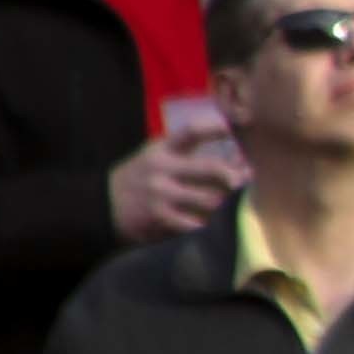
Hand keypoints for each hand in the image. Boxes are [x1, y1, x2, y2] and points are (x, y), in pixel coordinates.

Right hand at [104, 129, 231, 243]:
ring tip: (239, 205)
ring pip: (210, 198)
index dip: (218, 128)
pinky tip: (220, 225)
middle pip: (210, 168)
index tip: (240, 128)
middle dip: (234, 175)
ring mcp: (160, 193)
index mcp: (162, 149)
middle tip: (251, 181)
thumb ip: (191, 155)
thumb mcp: (159, 157)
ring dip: (228, 203)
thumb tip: (239, 158)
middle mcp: (162, 168)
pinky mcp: (160, 217)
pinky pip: (196, 223)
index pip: (192, 131)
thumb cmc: (143, 178)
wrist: (103, 205)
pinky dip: (212, 225)